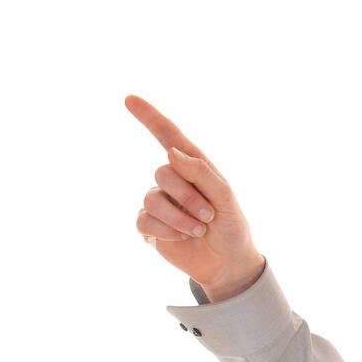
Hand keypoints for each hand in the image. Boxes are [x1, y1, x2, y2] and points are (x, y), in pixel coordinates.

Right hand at [126, 94, 264, 298]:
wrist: (228, 263)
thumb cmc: (231, 227)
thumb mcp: (226, 198)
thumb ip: (202, 173)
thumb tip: (171, 152)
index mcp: (193, 166)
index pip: (168, 135)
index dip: (149, 117)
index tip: (129, 99)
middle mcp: (173, 180)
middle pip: (162, 172)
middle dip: (189, 197)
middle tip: (208, 216)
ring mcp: (159, 202)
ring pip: (152, 199)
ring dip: (180, 218)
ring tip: (199, 229)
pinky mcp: (150, 226)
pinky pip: (144, 220)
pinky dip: (167, 231)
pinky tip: (181, 237)